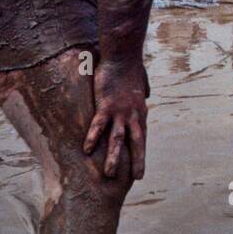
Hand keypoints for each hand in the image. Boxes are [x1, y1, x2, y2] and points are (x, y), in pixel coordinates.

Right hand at [84, 60, 148, 178]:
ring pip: (118, 139)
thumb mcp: (141, 82)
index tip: (140, 167)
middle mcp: (133, 114)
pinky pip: (99, 125)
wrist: (124, 56)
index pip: (141, 136)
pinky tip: (86, 150)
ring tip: (109, 174)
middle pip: (137, 142)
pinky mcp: (106, 105)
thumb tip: (146, 94)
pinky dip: (93, 138)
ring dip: (113, 157)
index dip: (140, 152)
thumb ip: (143, 91)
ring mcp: (120, 111)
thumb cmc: (131, 67)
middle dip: (137, 161)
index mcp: (140, 111)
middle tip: (138, 178)